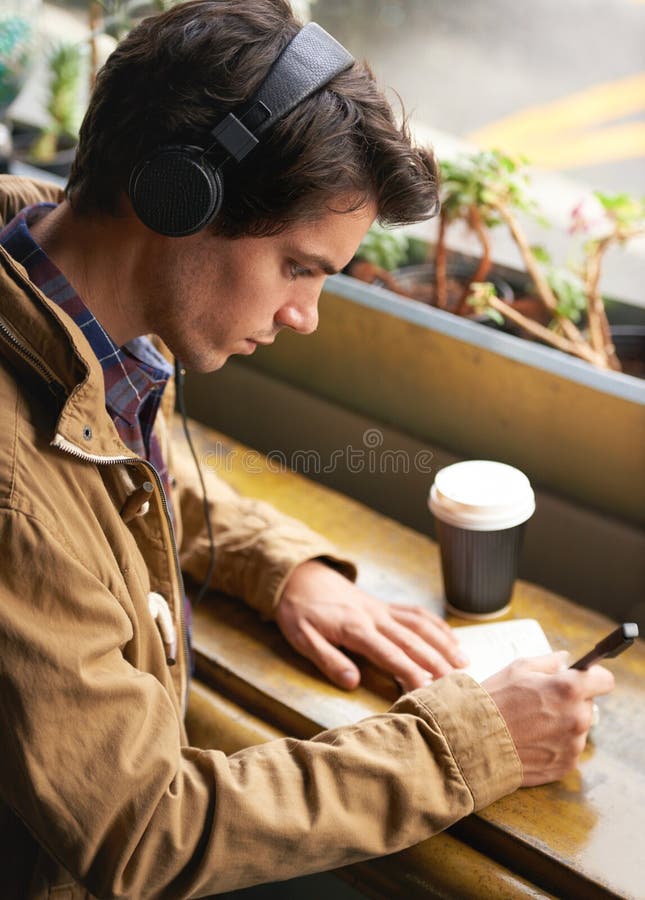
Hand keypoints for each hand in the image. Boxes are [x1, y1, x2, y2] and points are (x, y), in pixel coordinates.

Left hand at [276, 560, 468, 690]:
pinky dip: (436, 625)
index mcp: (354, 627)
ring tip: (464, 663)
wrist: (299, 576)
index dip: (409, 671)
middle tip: (457, 683)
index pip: (387, 653)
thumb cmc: (299, 611)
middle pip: (412, 640)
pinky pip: (416, 613)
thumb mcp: (301, 638)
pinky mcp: (384, 606)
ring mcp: (382, 609)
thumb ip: (327, 659)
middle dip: (436, 662)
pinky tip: (451, 639)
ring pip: (420, 625)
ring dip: (443, 643)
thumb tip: (352, 681)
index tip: (427, 688)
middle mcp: (374, 616)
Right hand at [483, 652, 614, 785]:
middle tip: (542, 703)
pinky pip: (568, 748)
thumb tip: (566, 661)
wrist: (475, 741)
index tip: (584, 679)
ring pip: (577, 728)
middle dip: (570, 701)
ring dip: (563, 724)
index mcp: (568, 689)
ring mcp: (573, 745)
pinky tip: (532, 739)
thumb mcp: (518, 668)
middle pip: (587, 704)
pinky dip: (555, 744)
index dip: (593, 677)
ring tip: (532, 723)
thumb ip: (549, 662)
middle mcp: (577, 717)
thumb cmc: (494, 701)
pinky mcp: (566, 765)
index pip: (604, 680)